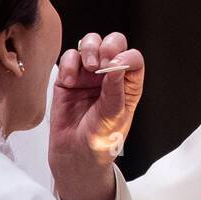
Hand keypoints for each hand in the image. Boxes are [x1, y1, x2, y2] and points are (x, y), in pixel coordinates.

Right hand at [49, 31, 143, 199]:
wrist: (75, 156)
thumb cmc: (100, 140)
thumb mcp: (113, 117)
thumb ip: (115, 90)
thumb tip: (118, 64)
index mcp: (128, 85)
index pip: (133, 59)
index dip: (125, 56)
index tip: (115, 66)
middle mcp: (109, 77)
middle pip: (113, 43)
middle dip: (106, 46)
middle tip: (100, 62)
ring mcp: (88, 76)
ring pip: (90, 44)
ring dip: (89, 49)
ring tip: (88, 68)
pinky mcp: (67, 79)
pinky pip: (69, 58)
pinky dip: (69, 63)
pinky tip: (70, 80)